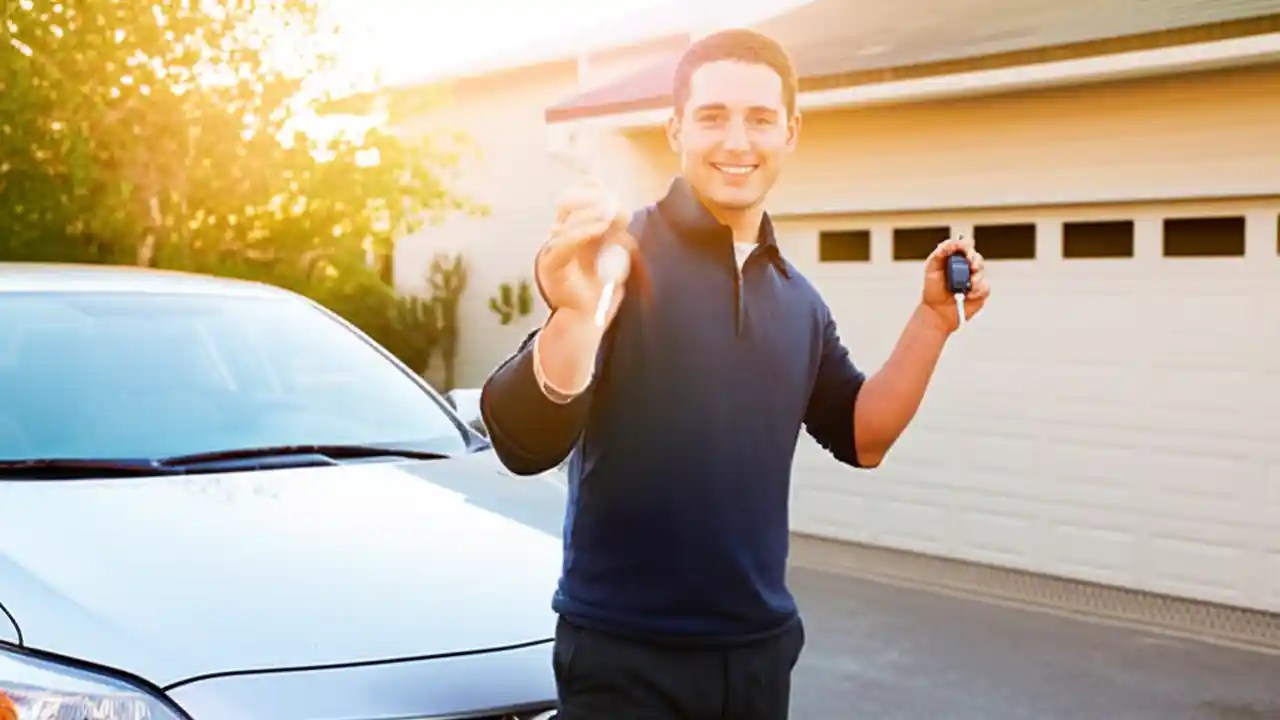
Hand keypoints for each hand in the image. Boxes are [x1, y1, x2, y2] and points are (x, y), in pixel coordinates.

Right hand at [535, 177, 642, 326]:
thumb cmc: (599, 291)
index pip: (571, 201)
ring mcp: (550, 252)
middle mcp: (556, 240)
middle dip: (591, 200)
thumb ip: (612, 234)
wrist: (587, 320)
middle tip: (613, 200)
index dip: (585, 189)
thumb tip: (622, 211)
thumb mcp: (610, 255)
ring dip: (590, 214)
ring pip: (566, 222)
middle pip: (566, 206)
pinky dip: (582, 232)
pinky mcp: (550, 266)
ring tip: (609, 212)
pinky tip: (600, 227)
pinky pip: (564, 243)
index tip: (602, 184)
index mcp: (568, 235)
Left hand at [921, 234, 989, 332]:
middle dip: (975, 259)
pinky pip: (985, 286)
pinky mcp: (981, 291)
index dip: (965, 245)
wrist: (937, 311)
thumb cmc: (933, 289)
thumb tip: (949, 243)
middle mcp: (966, 266)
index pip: (964, 245)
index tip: (963, 250)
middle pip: (976, 256)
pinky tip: (969, 296)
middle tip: (972, 266)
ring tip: (969, 285)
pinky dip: (978, 290)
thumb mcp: (931, 269)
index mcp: (954, 258)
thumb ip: (939, 254)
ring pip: (982, 270)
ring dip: (976, 276)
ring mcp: (974, 278)